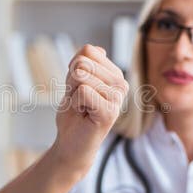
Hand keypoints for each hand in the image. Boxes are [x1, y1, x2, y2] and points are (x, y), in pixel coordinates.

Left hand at [52, 45, 127, 179]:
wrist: (70, 144)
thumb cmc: (74, 114)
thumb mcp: (75, 81)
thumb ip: (84, 62)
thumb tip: (96, 48)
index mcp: (115, 74)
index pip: (88, 50)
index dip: (73, 68)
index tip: (78, 87)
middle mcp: (121, 83)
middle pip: (82, 62)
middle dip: (71, 82)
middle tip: (79, 100)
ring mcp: (117, 98)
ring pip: (81, 76)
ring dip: (72, 93)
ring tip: (81, 107)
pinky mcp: (110, 112)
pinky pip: (83, 91)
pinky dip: (75, 103)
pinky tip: (83, 114)